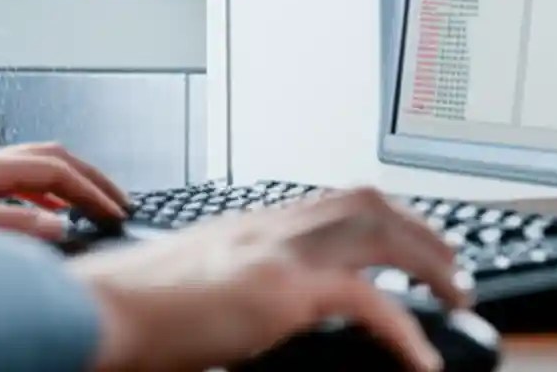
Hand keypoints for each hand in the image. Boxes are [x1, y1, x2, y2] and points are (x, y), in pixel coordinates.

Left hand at [0, 143, 129, 239]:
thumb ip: (5, 224)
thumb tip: (55, 228)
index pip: (57, 170)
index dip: (93, 190)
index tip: (116, 212)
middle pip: (52, 158)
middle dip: (90, 178)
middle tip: (117, 201)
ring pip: (34, 167)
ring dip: (67, 186)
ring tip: (88, 206)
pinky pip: (14, 182)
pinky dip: (40, 195)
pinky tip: (36, 216)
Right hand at [69, 187, 468, 371]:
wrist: (101, 310)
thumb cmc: (132, 305)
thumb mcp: (196, 279)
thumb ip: (238, 280)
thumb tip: (261, 304)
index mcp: (250, 224)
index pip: (332, 200)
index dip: (383, 214)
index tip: (409, 239)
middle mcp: (267, 226)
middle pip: (366, 201)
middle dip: (421, 228)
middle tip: (452, 264)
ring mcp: (274, 251)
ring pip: (378, 231)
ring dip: (428, 260)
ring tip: (455, 296)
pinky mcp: (278, 290)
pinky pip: (367, 301)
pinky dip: (404, 331)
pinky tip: (418, 361)